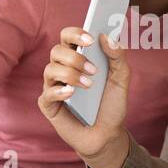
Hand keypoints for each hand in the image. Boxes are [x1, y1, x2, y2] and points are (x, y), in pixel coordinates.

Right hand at [38, 27, 131, 167]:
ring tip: (89, 85)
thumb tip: (107, 37)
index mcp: (78, 58)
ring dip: (70, 74)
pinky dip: (58, 91)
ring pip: (50, 70)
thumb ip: (117, 56)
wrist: (108, 134)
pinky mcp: (49, 106)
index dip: (76, 34)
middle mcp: (62, 69)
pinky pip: (47, 94)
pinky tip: (71, 94)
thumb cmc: (111, 105)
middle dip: (75, 58)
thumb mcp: (121, 79)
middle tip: (93, 70)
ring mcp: (54, 87)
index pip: (68, 37)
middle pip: (57, 51)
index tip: (91, 39)